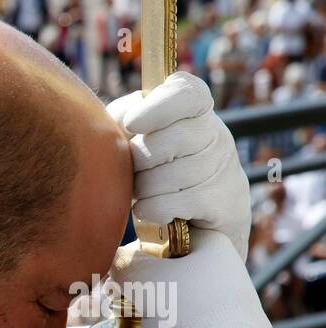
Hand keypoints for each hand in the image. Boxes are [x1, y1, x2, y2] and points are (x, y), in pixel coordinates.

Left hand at [107, 73, 250, 260]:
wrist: (195, 216)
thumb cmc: (154, 167)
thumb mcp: (136, 136)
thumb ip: (122, 117)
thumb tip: (122, 118)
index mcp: (194, 109)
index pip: (188, 94)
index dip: (159, 107)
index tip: (132, 123)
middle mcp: (215, 133)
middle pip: (172, 140)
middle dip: (140, 160)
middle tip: (133, 170)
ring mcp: (223, 167)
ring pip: (172, 175)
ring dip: (144, 187)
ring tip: (141, 190)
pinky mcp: (223, 201)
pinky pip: (176, 202)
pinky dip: (153, 208)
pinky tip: (147, 208)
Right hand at [110, 229, 271, 327]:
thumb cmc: (188, 313)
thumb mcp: (144, 281)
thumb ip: (124, 264)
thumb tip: (116, 261)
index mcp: (215, 243)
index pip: (169, 234)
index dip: (142, 250)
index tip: (126, 271)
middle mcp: (231, 267)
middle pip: (176, 268)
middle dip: (150, 283)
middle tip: (128, 300)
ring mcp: (237, 302)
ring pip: (185, 297)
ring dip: (162, 307)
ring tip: (147, 325)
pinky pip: (197, 322)